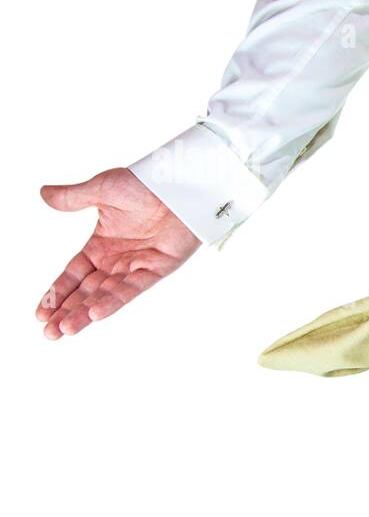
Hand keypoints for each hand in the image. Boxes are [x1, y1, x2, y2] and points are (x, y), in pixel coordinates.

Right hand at [35, 168, 200, 338]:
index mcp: (101, 245)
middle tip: (48, 333)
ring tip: (64, 329)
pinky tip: (94, 314)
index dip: (57, 293)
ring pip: (106, 294)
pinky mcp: (158, 267)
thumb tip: (43, 194)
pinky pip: (132, 288)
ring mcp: (137, 265)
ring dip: (84, 312)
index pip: (73, 275)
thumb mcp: (101, 190)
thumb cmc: (145, 183)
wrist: (179, 184)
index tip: (39, 313)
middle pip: (87, 292)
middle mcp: (117, 259)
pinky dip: (113, 301)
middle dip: (67, 311)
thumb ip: (72, 197)